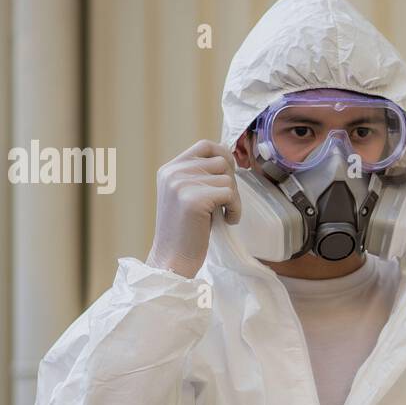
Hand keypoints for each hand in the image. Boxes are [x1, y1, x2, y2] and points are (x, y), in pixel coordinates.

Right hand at [145, 139, 241, 278]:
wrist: (173, 259)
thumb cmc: (186, 230)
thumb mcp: (188, 194)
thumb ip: (200, 175)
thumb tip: (227, 153)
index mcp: (170, 169)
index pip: (205, 145)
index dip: (224, 156)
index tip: (229, 177)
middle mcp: (173, 173)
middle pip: (221, 161)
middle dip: (231, 182)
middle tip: (226, 204)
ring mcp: (181, 184)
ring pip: (228, 177)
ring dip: (234, 198)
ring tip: (225, 214)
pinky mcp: (193, 199)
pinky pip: (230, 193)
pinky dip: (236, 208)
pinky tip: (228, 220)